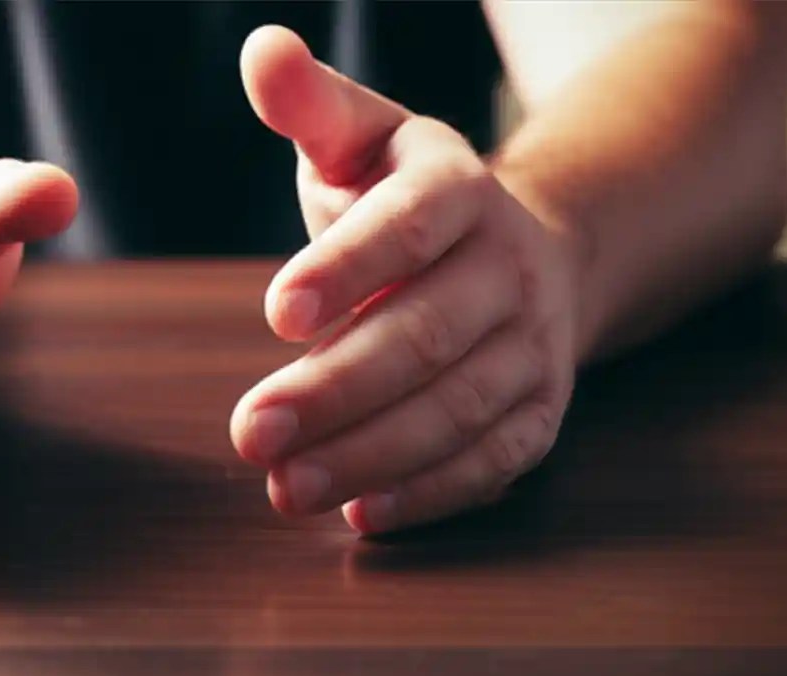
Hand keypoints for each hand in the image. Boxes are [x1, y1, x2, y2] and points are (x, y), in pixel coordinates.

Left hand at [231, 27, 581, 533]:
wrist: (520, 250)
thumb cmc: (409, 196)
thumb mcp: (363, 136)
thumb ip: (310, 105)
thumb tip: (260, 51)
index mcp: (459, 189)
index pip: (408, 226)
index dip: (347, 268)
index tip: (275, 312)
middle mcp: (508, 268)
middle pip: (426, 336)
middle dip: (336, 390)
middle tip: (248, 432)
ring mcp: (533, 346)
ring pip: (458, 410)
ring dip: (370, 455)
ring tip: (283, 488)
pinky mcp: (539, 412)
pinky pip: (494, 461)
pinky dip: (431, 493)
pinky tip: (359, 514)